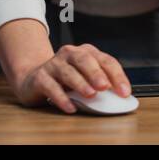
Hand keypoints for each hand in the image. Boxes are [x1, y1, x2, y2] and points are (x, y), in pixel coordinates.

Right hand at [11, 43, 131, 112]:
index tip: (124, 92)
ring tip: (90, 95)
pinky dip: (62, 98)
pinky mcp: (40, 77)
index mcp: (86, 52)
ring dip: (80, 83)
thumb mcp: (85, 77)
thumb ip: (100, 83)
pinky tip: (70, 107)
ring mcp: (54, 64)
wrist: (34, 79)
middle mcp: (70, 54)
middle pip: (85, 60)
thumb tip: (118, 98)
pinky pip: (51, 87)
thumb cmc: (65, 78)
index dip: (117, 75)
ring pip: (68, 72)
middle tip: (105, 86)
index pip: (105, 60)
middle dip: (97, 73)